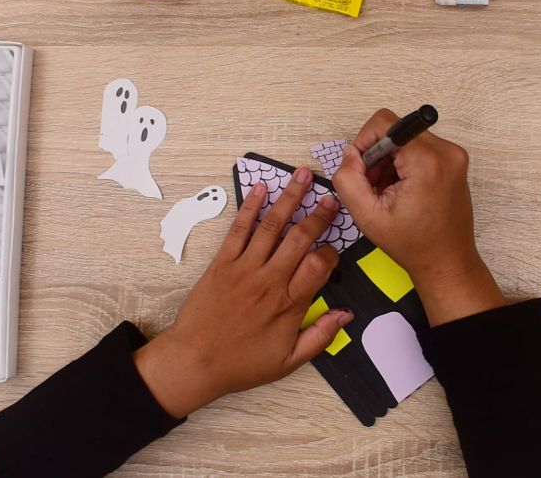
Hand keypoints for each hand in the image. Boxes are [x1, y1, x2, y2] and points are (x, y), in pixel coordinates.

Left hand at [135, 168, 353, 418]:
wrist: (194, 361)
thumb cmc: (242, 364)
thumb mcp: (289, 361)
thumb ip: (320, 336)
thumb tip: (346, 315)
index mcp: (289, 304)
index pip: (319, 266)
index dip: (331, 252)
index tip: (334, 248)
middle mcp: (269, 281)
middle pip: (300, 239)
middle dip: (318, 215)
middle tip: (331, 198)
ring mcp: (245, 269)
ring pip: (272, 226)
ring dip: (289, 198)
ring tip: (302, 176)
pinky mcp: (222, 263)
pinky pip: (239, 230)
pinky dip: (250, 207)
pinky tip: (261, 189)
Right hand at [333, 109, 505, 326]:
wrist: (446, 261)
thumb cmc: (411, 244)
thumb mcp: (367, 216)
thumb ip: (348, 179)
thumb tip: (350, 153)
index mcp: (427, 162)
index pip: (385, 122)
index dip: (364, 141)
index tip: (362, 169)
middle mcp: (446, 151)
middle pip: (396, 129)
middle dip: (377, 155)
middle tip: (375, 187)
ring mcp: (454, 155)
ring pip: (406, 138)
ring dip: (390, 160)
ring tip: (389, 192)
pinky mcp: (455, 161)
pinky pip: (420, 147)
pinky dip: (405, 163)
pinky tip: (402, 190)